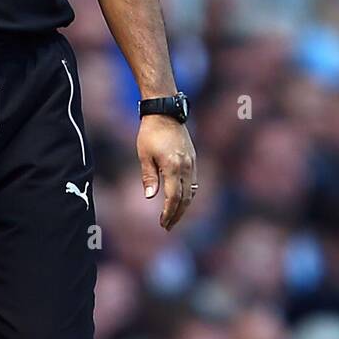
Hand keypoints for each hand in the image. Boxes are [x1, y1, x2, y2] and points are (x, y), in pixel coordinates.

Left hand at [137, 114, 196, 230]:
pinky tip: (181, 200)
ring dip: (184, 206)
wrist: (165, 112)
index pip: (174, 197)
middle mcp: (186, 166)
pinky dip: (188, 194)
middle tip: (168, 226)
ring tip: (174, 216)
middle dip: (177, 214)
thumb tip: (151, 197)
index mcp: (173, 166)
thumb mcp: (144, 155)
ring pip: (192, 191)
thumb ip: (148, 176)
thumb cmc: (150, 132)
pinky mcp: (193, 158)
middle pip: (185, 198)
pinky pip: (193, 182)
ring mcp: (192, 162)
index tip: (163, 223)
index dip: (169, 212)